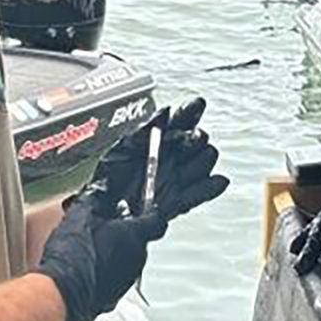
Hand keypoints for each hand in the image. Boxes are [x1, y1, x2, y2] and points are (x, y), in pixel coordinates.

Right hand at [36, 190, 167, 320]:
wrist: (61, 293)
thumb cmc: (73, 257)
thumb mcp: (79, 215)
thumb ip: (94, 199)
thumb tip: (99, 191)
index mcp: (134, 236)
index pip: (157, 220)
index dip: (149, 212)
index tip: (141, 209)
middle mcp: (136, 260)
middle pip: (138, 241)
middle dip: (122, 233)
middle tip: (101, 227)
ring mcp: (127, 280)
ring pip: (126, 261)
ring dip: (112, 253)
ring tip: (88, 249)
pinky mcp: (114, 297)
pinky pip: (114, 279)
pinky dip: (104, 272)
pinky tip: (85, 268)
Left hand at [82, 98, 228, 223]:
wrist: (101, 215)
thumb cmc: (106, 181)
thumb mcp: (122, 149)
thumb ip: (144, 131)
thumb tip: (164, 114)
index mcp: (156, 143)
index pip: (178, 123)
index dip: (189, 113)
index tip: (198, 105)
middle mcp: (169, 159)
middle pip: (193, 144)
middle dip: (196, 138)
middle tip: (192, 138)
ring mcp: (174, 179)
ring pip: (199, 166)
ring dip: (203, 160)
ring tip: (203, 156)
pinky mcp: (176, 202)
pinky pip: (197, 194)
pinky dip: (209, 189)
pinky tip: (219, 181)